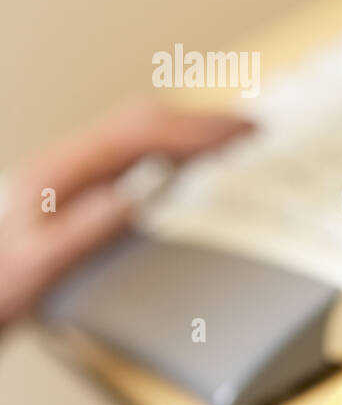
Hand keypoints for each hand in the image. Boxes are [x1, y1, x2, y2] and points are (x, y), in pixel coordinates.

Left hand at [0, 102, 251, 328]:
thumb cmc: (5, 284)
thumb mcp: (39, 266)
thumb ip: (84, 231)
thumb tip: (134, 197)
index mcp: (60, 172)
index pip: (139, 135)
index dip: (193, 132)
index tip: (237, 137)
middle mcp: (69, 159)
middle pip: (145, 121)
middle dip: (203, 121)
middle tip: (253, 129)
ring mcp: (77, 166)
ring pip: (142, 128)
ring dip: (191, 127)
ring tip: (237, 135)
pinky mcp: (84, 180)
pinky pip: (137, 147)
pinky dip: (176, 143)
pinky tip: (198, 155)